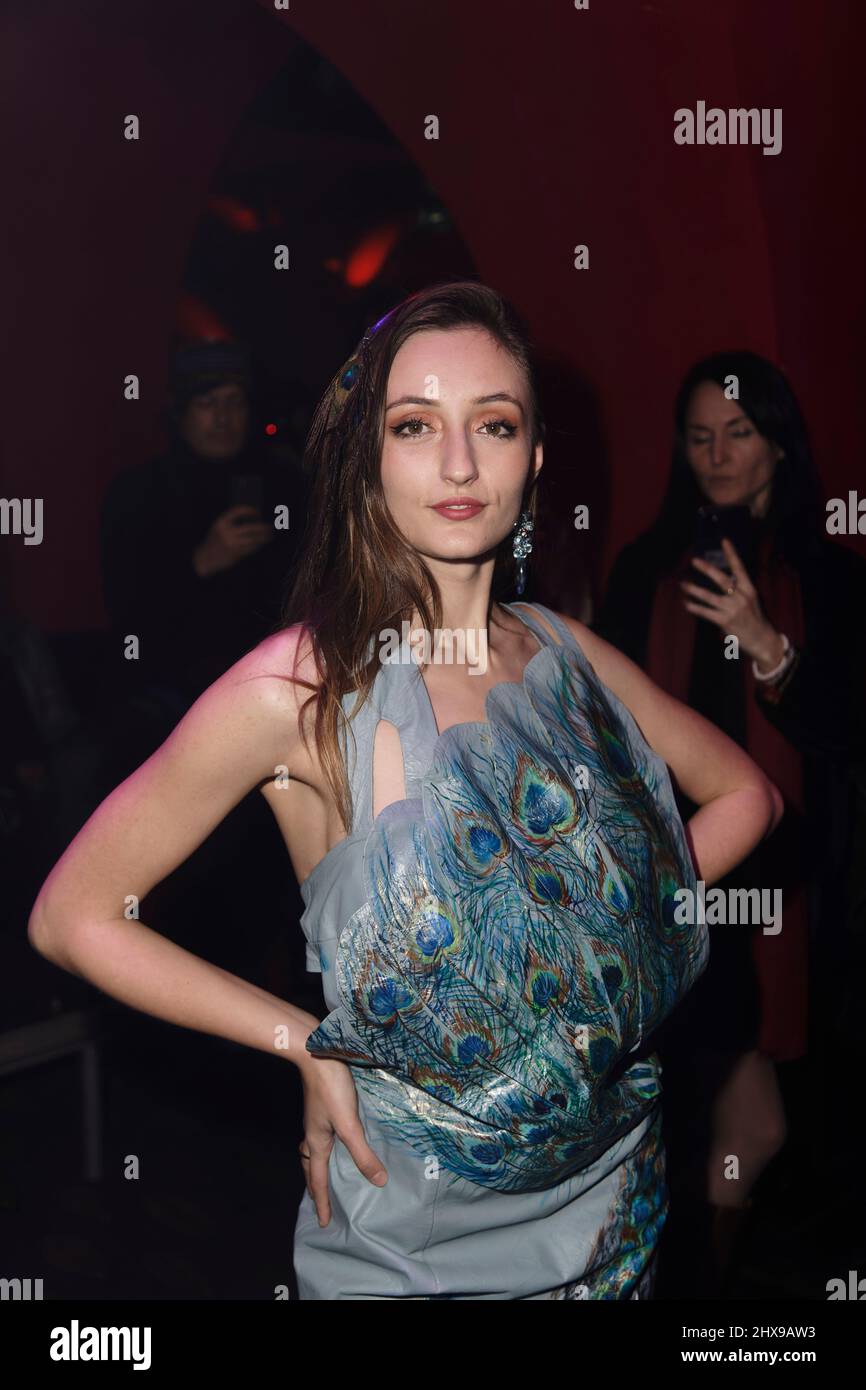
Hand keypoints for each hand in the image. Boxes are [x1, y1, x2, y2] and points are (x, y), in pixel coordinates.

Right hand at [192, 505, 273, 576]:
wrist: (204, 559)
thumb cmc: (214, 542)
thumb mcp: (218, 529)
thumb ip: (231, 523)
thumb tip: (251, 519)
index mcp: (221, 523)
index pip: (237, 511)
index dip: (248, 510)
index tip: (257, 511)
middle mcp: (226, 532)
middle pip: (250, 527)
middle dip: (262, 527)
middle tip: (269, 527)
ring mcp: (232, 543)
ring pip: (253, 539)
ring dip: (263, 537)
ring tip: (269, 535)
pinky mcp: (236, 553)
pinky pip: (251, 548)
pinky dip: (258, 545)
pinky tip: (262, 543)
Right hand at [298, 1055, 387, 1226]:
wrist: (315, 1053)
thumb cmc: (330, 1088)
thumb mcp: (349, 1124)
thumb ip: (363, 1153)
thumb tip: (378, 1182)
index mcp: (317, 1143)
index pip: (318, 1180)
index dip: (322, 1202)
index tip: (324, 1223)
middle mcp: (313, 1134)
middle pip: (310, 1167)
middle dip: (314, 1185)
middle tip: (320, 1200)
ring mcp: (316, 1119)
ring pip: (312, 1150)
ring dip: (317, 1165)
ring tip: (325, 1172)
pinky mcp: (322, 1106)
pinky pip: (319, 1136)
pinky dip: (324, 1146)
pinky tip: (335, 1137)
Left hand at [679, 537, 785, 668]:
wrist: (762, 639)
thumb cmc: (754, 618)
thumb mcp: (751, 600)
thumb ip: (738, 590)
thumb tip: (720, 580)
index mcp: (750, 589)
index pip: (740, 568)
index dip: (731, 554)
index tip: (724, 540)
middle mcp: (742, 597)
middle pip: (721, 579)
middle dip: (707, 569)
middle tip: (694, 561)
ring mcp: (733, 609)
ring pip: (709, 596)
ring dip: (694, 590)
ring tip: (683, 584)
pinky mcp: (725, 621)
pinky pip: (706, 612)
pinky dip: (695, 607)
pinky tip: (686, 603)